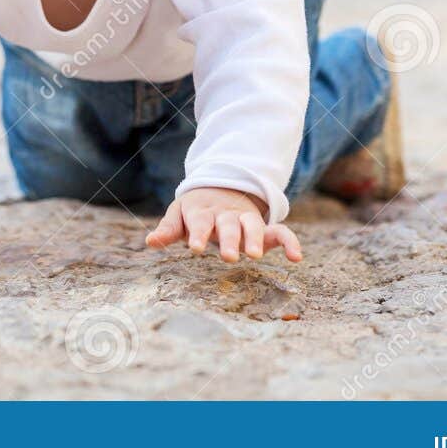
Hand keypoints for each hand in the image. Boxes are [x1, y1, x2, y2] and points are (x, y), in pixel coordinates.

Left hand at [145, 187, 302, 262]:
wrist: (219, 190)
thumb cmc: (194, 211)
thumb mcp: (178, 216)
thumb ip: (168, 230)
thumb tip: (149, 242)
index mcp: (202, 212)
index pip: (199, 223)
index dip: (198, 234)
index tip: (196, 248)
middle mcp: (226, 215)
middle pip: (228, 225)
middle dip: (230, 240)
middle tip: (229, 257)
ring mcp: (246, 220)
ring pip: (253, 226)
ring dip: (255, 239)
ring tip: (254, 256)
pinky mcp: (264, 228)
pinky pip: (280, 232)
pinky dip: (290, 242)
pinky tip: (296, 258)